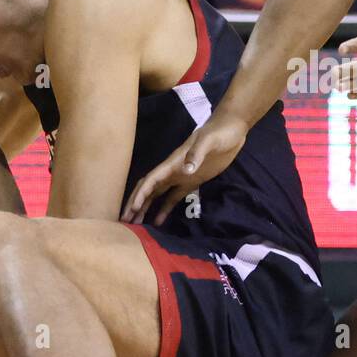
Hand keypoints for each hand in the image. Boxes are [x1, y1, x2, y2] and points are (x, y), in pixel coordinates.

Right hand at [121, 111, 247, 225]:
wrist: (231, 130)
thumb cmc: (219, 133)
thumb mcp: (209, 141)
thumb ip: (196, 153)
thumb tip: (186, 170)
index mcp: (172, 163)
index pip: (151, 180)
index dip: (141, 194)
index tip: (133, 209)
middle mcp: (171, 172)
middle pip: (148, 189)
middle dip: (135, 204)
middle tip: (125, 222)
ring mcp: (180, 177)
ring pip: (157, 195)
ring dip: (145, 209)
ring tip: (136, 226)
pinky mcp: (191, 183)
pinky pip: (172, 198)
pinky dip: (164, 209)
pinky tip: (158, 222)